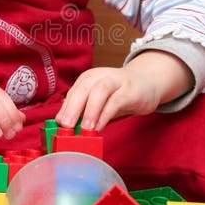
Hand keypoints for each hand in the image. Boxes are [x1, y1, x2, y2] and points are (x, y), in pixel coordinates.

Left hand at [55, 50, 192, 130]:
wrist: (147, 82)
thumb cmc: (119, 94)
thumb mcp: (98, 101)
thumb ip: (83, 110)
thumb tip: (65, 126)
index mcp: (88, 79)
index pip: (73, 93)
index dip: (64, 109)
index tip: (57, 126)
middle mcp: (100, 77)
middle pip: (83, 89)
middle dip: (73, 108)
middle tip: (66, 126)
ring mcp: (116, 81)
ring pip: (100, 91)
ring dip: (90, 110)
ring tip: (85, 128)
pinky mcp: (130, 90)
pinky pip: (116, 101)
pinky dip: (106, 114)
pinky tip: (100, 126)